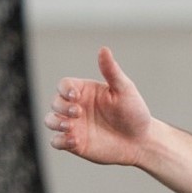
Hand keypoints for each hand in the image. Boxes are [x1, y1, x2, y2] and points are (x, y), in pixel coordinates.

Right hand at [45, 47, 152, 165]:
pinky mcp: (74, 143)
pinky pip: (56, 142)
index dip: (65, 89)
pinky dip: (60, 141)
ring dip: (55, 123)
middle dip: (61, 107)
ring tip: (70, 127)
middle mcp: (76, 107)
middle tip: (78, 113)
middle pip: (55, 102)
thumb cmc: (134, 112)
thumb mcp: (125, 90)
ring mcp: (74, 125)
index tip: (76, 96)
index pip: (64, 85)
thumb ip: (111, 71)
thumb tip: (104, 49)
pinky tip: (75, 141)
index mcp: (85, 92)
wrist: (141, 141)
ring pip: (50, 121)